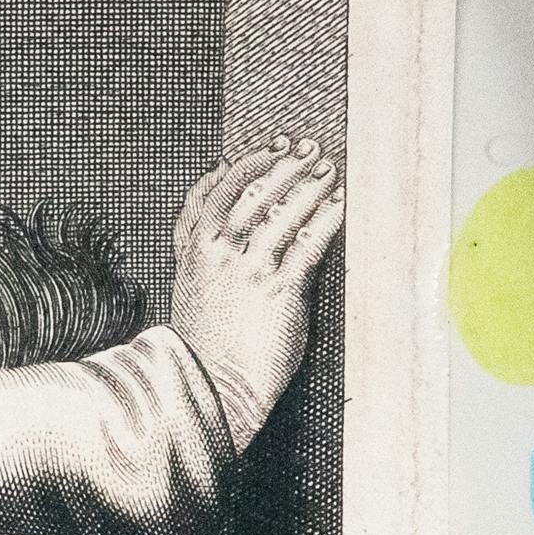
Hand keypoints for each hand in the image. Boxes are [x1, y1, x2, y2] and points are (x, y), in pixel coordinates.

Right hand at [169, 135, 341, 443]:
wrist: (208, 387)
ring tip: (329, 170)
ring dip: (309, 185)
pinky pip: (309, 243)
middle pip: (252, 192)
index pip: (216, 191)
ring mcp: (249, 269)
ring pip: (281, 211)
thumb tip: (230, 216)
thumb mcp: (191, 287)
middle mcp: (219, 252)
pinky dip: (328, 219)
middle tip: (308, 148)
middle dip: (284, 165)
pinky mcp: (280, 290)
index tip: (269, 147)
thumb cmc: (203, 343)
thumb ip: (203, 249)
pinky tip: (342, 205)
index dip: (246, 163)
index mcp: (194, 250)